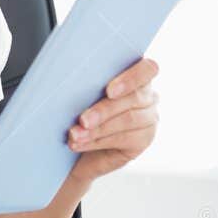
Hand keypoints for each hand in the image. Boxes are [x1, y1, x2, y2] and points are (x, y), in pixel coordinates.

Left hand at [68, 57, 159, 183]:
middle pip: (134, 98)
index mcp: (132, 75)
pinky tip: (78, 144)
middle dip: (104, 110)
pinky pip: (123, 139)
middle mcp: (146, 94)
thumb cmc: (77, 111)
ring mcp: (148, 117)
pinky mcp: (144, 138)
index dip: (131, 79)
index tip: (109, 91)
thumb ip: (85, 85)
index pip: (148, 69)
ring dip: (98, 129)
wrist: (78, 148)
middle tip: (83, 120)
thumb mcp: (80, 94)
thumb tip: (69, 82)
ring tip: (75, 135)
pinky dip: (96, 141)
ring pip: (129, 120)